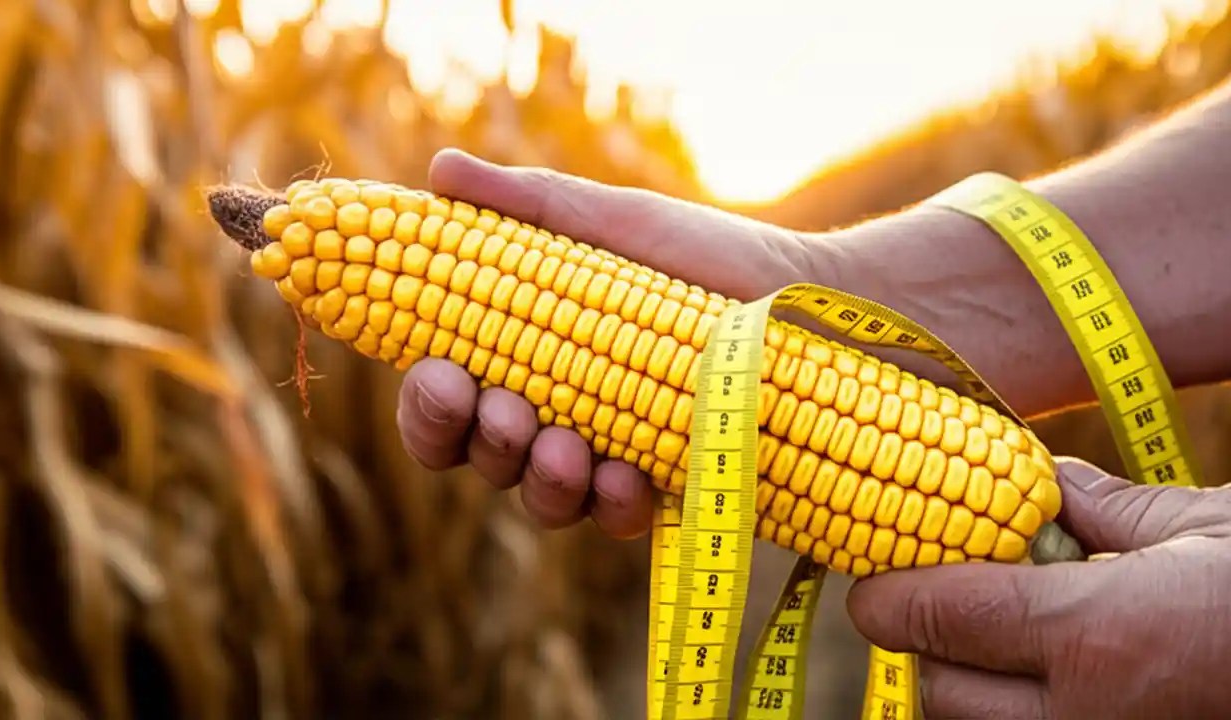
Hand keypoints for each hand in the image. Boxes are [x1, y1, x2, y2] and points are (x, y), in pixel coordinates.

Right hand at [396, 149, 835, 537]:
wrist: (802, 299)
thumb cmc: (702, 256)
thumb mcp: (611, 221)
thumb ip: (526, 205)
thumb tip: (441, 166)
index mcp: (525, 356)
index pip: (444, 403)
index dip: (429, 405)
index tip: (442, 376)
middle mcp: (555, 417)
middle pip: (480, 457)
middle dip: (481, 441)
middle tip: (508, 411)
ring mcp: (608, 460)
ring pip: (542, 500)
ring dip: (541, 479)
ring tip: (568, 448)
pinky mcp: (666, 490)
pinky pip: (618, 519)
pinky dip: (616, 501)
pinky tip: (632, 477)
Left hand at [847, 457, 1230, 718]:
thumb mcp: (1207, 526)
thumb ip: (1106, 509)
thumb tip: (1038, 484)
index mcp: (1097, 636)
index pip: (935, 617)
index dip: (887, 592)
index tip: (877, 571)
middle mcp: (1086, 714)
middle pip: (939, 692)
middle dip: (926, 644)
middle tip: (952, 595)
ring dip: (969, 688)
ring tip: (1004, 637)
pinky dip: (1016, 714)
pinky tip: (1053, 674)